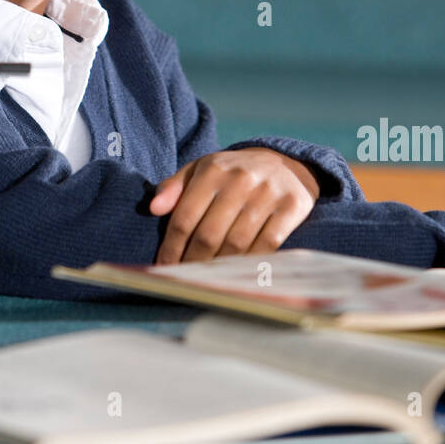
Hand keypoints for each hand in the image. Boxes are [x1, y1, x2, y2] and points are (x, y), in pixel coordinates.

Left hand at [149, 148, 319, 264]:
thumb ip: (175, 187)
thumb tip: (153, 209)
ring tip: (207, 280)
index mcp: (213, 170)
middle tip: (185, 279)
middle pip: (209, 234)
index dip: (172, 247)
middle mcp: (240, 180)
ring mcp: (267, 193)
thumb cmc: (233, 173)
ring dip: (218, 267)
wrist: (285, 163)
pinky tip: (237, 273)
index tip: (164, 267)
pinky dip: (249, 263)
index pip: (185, 217)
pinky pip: (267, 245)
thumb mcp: (202, 170)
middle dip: (193, 262)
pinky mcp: (291, 207)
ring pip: (236, 244)